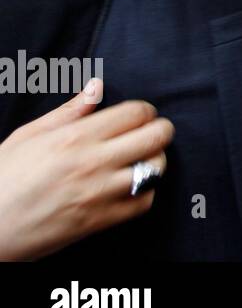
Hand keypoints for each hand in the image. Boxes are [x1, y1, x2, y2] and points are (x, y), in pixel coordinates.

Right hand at [0, 81, 172, 261]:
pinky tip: (131, 186)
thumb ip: (69, 112)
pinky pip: (144, 202)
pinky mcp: (101, 220)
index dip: (144, 111)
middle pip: (156, 136)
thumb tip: (96, 86)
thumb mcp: (28, 137)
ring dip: (155, 161)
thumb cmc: (2, 179)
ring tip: (141, 159)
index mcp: (75, 137)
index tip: (139, 116)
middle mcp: (93, 163)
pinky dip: (145, 192)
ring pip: (156, 168)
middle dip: (160, 130)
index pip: (136, 112)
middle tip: (151, 132)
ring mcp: (100, 193)